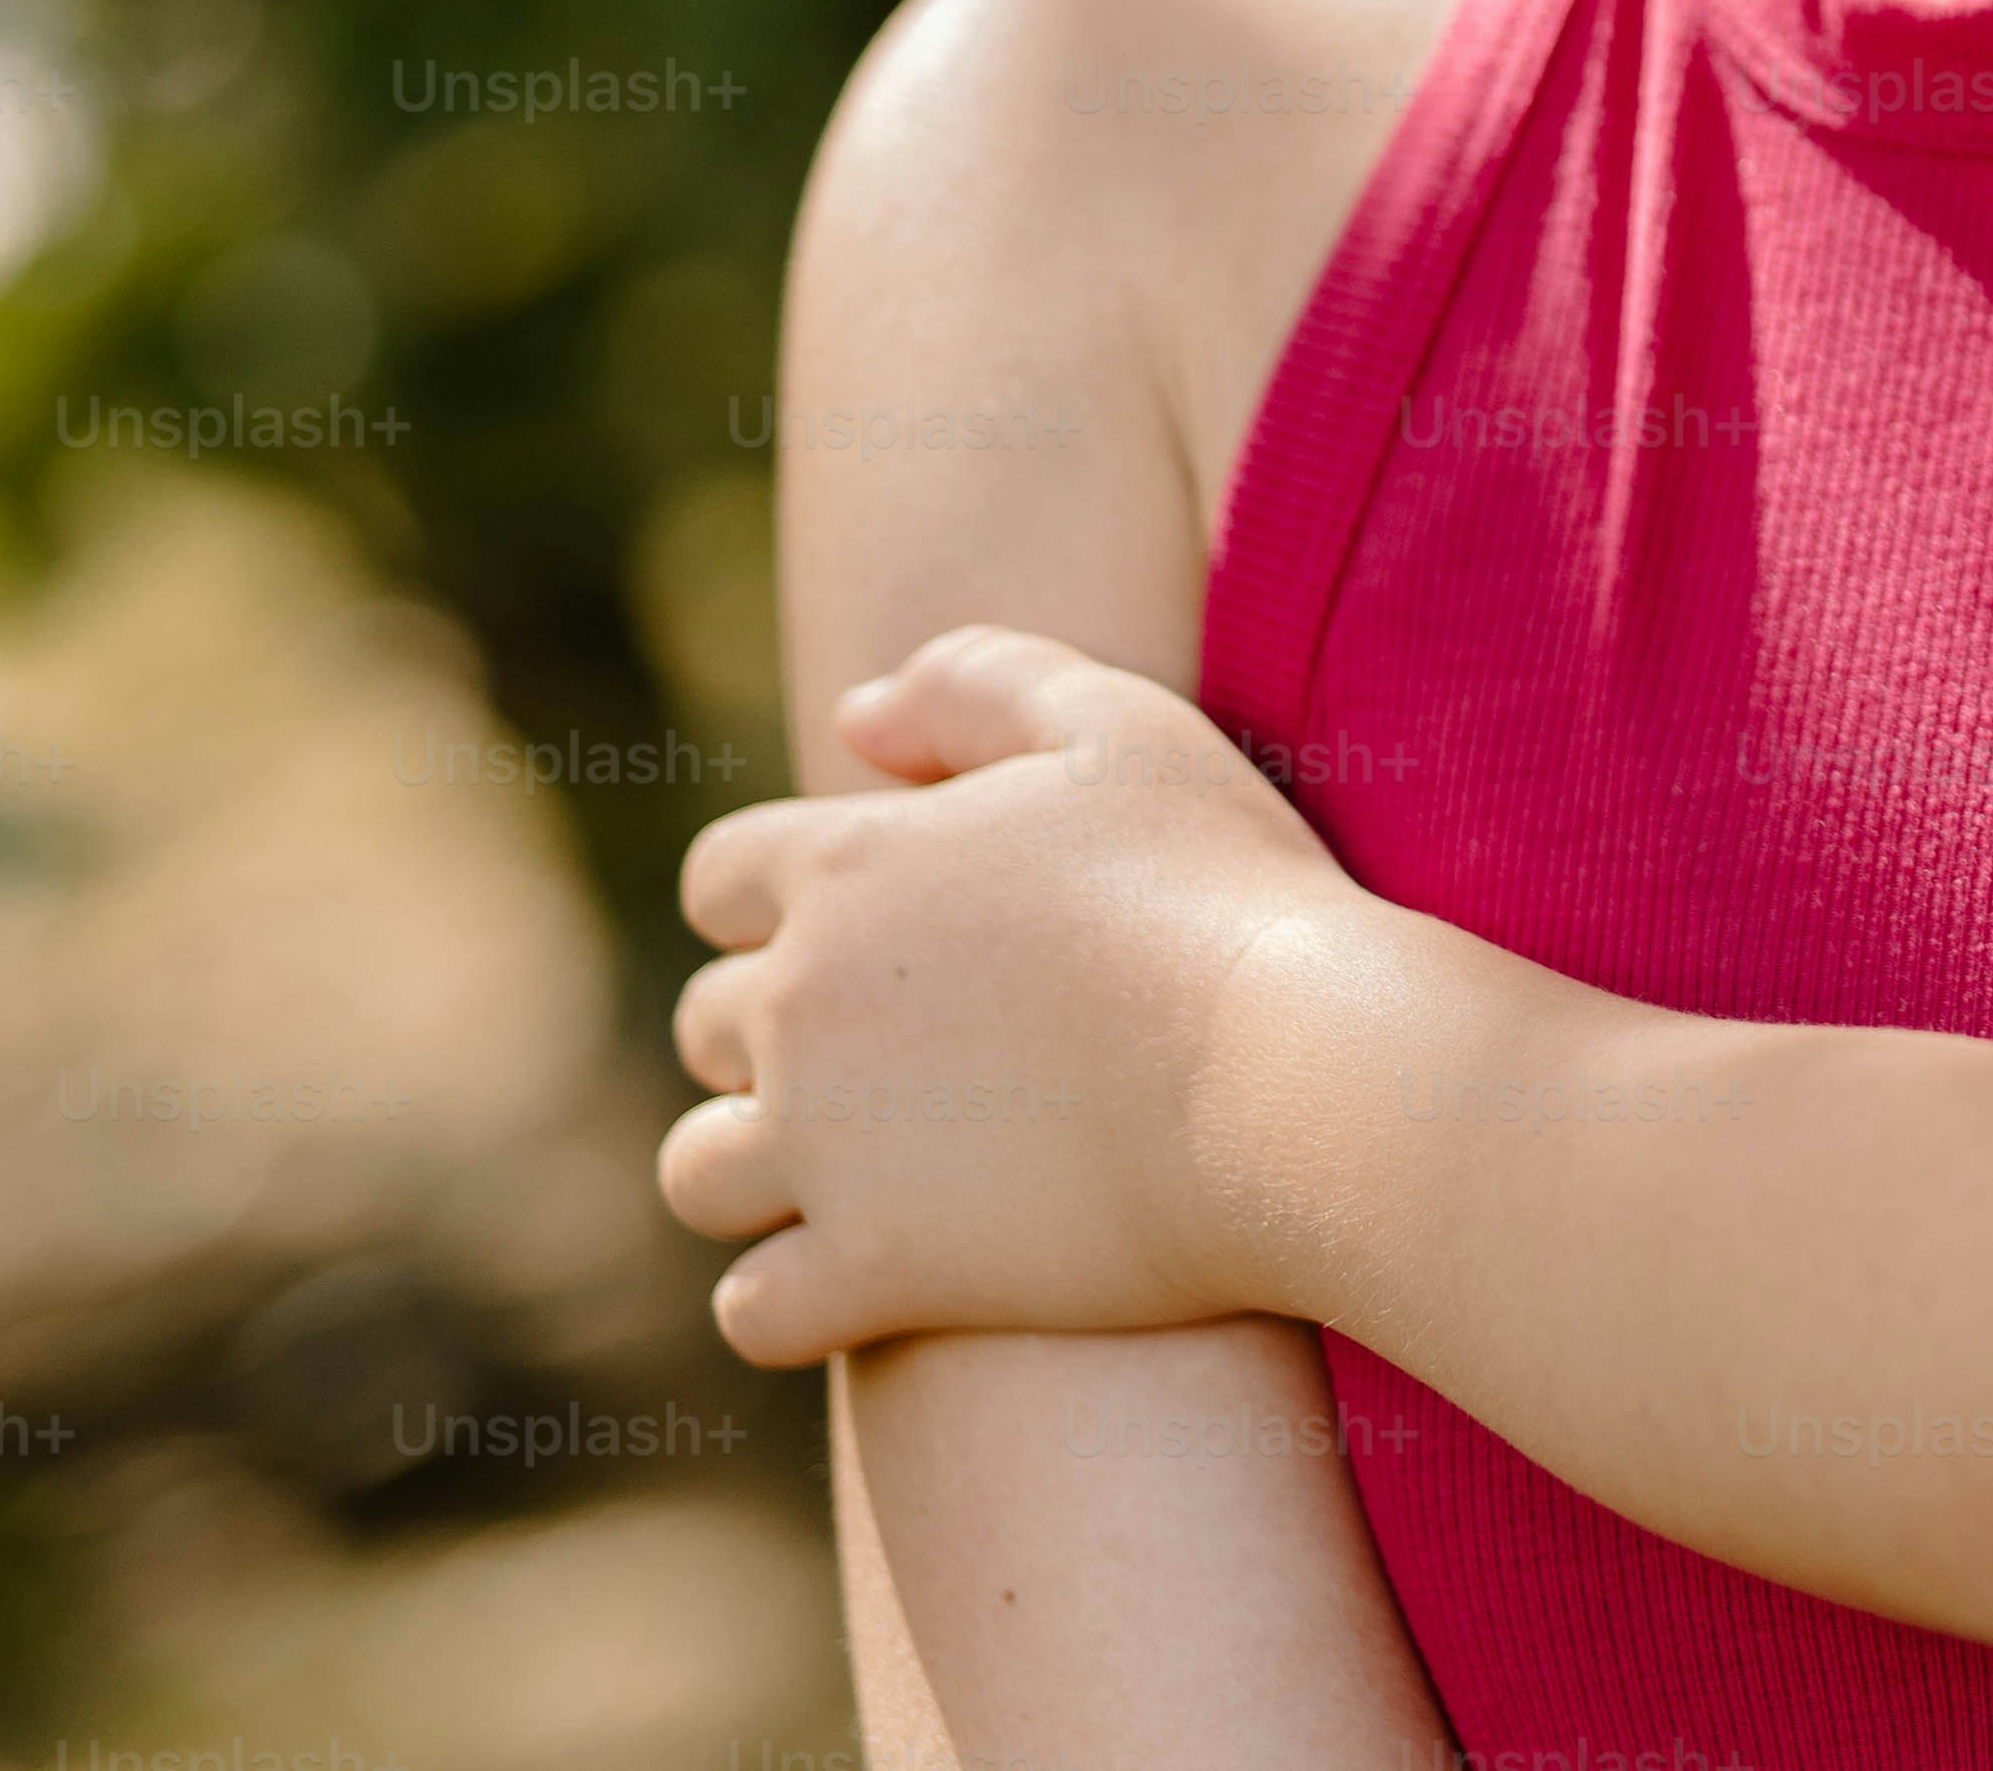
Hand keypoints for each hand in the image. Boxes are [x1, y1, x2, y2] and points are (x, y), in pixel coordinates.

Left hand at [662, 625, 1373, 1365]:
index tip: (861, 930)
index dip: (777, 900)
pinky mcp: (875, 1268)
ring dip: (757, 1174)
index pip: (722, 878)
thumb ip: (978, 682)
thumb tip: (853, 719)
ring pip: (698, 1174)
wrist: (1294, 1070)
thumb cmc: (1223, 888)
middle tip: (889, 1059)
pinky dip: (791, 1302)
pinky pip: (756, 1309)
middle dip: (772, 1040)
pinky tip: (868, 1286)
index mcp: (848, 867)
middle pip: (705, 1027)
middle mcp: (801, 1005)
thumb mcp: (1120, 725)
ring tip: (856, 1178)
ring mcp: (825, 1147)